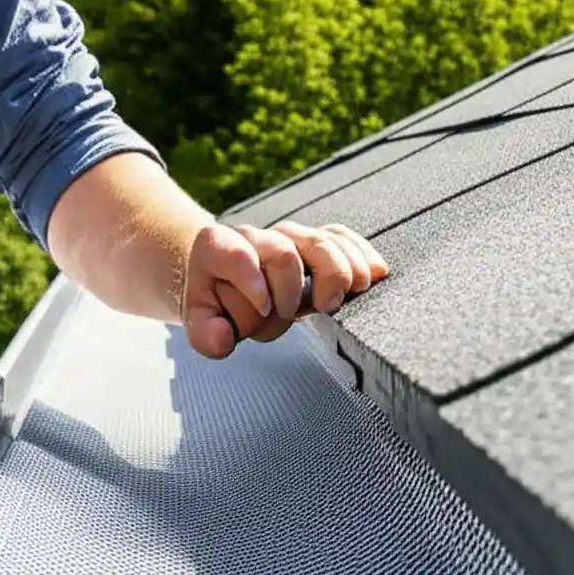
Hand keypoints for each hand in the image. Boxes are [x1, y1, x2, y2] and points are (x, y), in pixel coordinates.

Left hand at [182, 221, 388, 358]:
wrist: (226, 282)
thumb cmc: (216, 303)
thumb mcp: (199, 321)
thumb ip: (205, 333)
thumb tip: (223, 338)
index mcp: (217, 246)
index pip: (237, 255)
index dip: (254, 285)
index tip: (265, 309)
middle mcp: (255, 236)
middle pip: (284, 252)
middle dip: (292, 289)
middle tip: (293, 314)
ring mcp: (288, 236)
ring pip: (320, 242)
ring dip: (335, 273)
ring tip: (337, 301)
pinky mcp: (315, 241)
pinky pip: (341, 238)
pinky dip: (360, 255)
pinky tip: (373, 274)